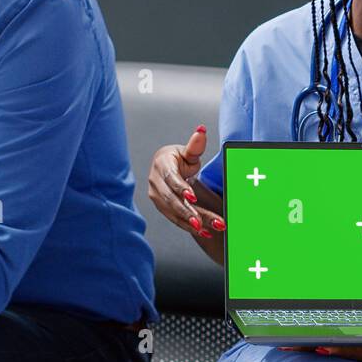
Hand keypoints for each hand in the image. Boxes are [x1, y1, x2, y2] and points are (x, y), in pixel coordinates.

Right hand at [147, 125, 224, 239]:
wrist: (166, 168)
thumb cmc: (179, 158)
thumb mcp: (188, 151)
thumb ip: (196, 144)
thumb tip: (202, 130)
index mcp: (162, 165)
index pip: (171, 178)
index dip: (181, 188)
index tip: (192, 197)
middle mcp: (156, 182)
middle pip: (171, 199)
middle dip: (186, 211)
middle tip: (200, 222)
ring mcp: (157, 196)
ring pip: (173, 211)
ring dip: (189, 222)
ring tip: (205, 229)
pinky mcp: (162, 207)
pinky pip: (174, 218)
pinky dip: (188, 226)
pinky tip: (203, 231)